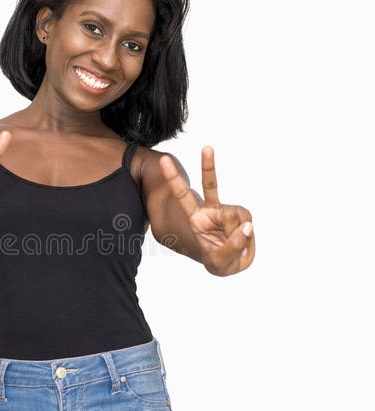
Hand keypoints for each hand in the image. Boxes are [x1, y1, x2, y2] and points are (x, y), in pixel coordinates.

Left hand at [158, 145, 254, 275]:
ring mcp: (227, 212)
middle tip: (207, 147)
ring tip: (234, 244)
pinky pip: (246, 217)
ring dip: (238, 234)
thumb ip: (231, 246)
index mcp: (195, 220)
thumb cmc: (221, 262)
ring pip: (234, 216)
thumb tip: (246, 225)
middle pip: (210, 186)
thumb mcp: (220, 263)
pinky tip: (244, 238)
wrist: (233, 263)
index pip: (182, 196)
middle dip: (208, 165)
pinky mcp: (241, 216)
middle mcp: (210, 211)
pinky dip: (247, 231)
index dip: (174, 178)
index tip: (164, 160)